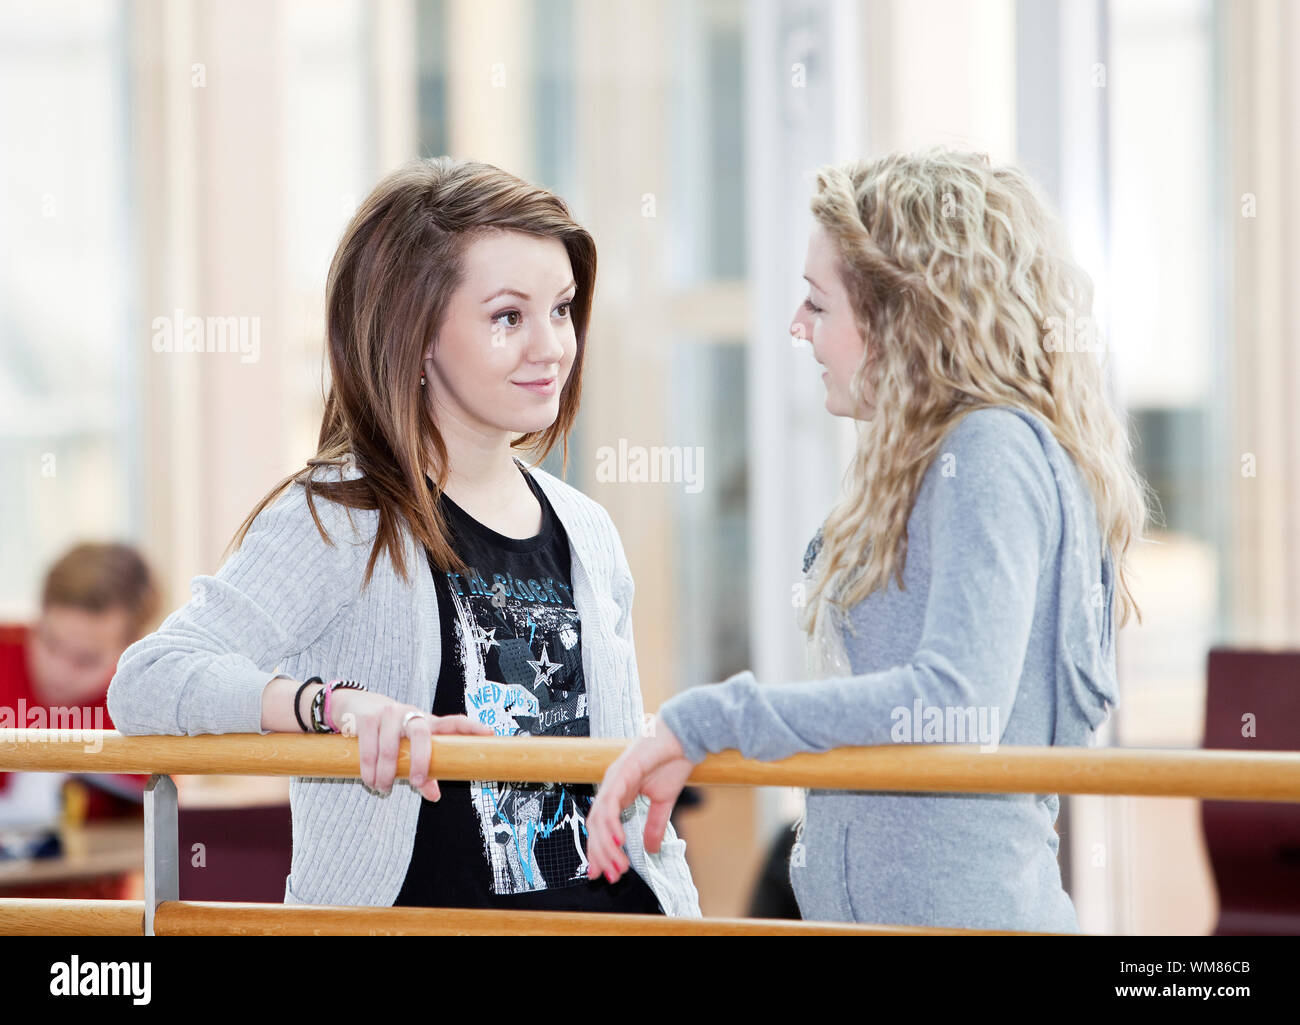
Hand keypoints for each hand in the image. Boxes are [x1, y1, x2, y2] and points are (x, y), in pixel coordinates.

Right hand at [329, 688, 494, 800]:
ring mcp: (389, 713)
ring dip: (386, 772)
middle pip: (422, 734)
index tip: (489, 733)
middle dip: (421, 760)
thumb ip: (425, 772)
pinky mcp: (368, 718)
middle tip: (417, 782)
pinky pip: (369, 747)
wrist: (357, 705)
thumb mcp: (409, 748)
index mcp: (428, 723)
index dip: (472, 727)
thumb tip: (435, 797)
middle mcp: (411, 714)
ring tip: (382, 788)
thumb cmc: (391, 732)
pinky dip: (369, 767)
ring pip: (390, 746)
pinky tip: (369, 779)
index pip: (454, 722)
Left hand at [585, 717, 693, 883]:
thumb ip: (654, 825)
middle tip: (610, 877)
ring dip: (606, 845)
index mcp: (618, 793)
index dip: (599, 850)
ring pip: (599, 818)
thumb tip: (651, 849)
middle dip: (600, 854)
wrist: (685, 737)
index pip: (601, 826)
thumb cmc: (673, 762)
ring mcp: (614, 778)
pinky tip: (618, 840)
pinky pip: (610, 802)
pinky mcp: (622, 772)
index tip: (601, 873)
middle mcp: (611, 786)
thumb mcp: (664, 802)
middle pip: (595, 826)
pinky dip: (611, 823)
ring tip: (617, 865)